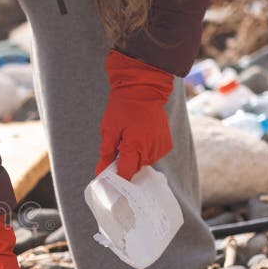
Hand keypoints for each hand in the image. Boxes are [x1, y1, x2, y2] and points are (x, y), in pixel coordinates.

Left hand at [96, 50, 174, 180]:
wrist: (143, 90)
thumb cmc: (123, 108)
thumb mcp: (109, 130)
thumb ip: (106, 153)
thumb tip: (101, 171)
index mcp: (135, 145)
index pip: (125, 172)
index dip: (116, 177)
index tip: (107, 178)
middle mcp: (150, 149)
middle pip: (134, 168)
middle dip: (124, 162)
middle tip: (118, 146)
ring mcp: (160, 146)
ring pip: (144, 162)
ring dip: (135, 156)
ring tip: (129, 138)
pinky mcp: (166, 143)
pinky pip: (152, 155)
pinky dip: (144, 151)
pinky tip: (139, 137)